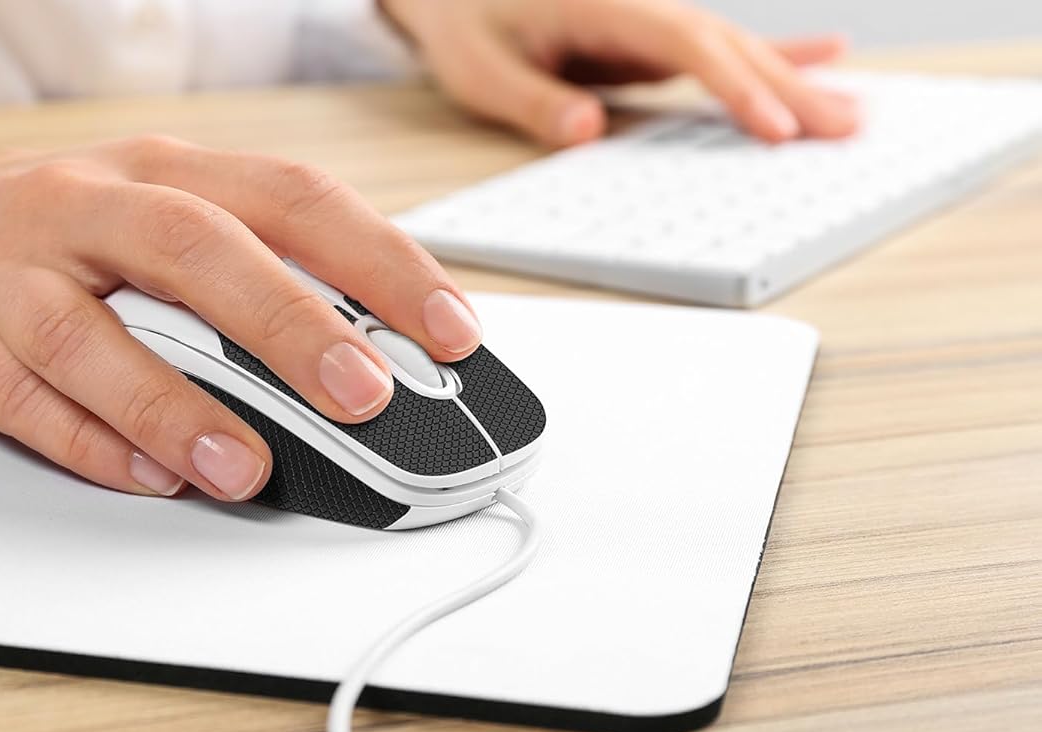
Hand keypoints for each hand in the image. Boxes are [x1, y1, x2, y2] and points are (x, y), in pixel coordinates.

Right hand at [0, 122, 483, 502]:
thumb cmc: (47, 233)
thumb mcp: (151, 220)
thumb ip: (250, 273)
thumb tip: (371, 359)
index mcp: (161, 170)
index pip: (291, 199)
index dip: (381, 262)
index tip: (453, 332)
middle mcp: (86, 207)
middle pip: (198, 251)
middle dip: (290, 324)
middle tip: (365, 395)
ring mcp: (12, 272)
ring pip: (96, 338)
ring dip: (177, 408)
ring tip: (246, 471)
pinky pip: (26, 400)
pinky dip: (89, 445)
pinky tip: (147, 479)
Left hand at [383, 0, 860, 145]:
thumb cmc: (466, 24)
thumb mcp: (483, 70)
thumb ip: (535, 99)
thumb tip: (587, 131)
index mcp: (608, 6)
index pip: (687, 46)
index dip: (736, 87)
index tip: (773, 128)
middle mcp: (644, 6)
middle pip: (731, 46)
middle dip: (791, 88)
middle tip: (845, 128)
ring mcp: (654, 21)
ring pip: (738, 50)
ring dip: (796, 79)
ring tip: (852, 114)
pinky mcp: (653, 38)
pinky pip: (721, 51)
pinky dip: (774, 54)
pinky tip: (829, 56)